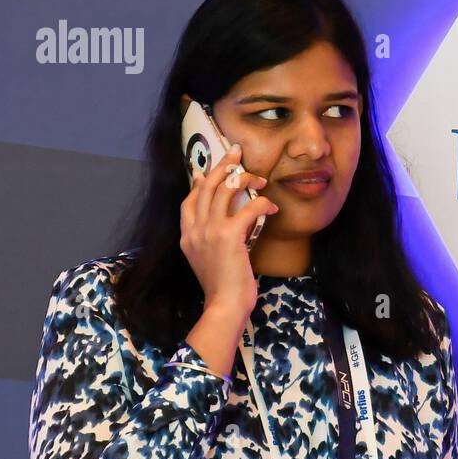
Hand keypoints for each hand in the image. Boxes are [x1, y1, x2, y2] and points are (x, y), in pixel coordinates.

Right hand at [179, 143, 277, 318]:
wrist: (224, 306)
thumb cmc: (222, 288)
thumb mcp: (207, 260)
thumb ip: (208, 239)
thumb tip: (219, 222)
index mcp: (186, 236)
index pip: (189, 200)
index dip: (200, 182)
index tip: (207, 170)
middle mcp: (194, 230)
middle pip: (206, 186)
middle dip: (222, 165)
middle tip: (236, 152)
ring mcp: (209, 231)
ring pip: (225, 189)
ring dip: (245, 178)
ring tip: (260, 178)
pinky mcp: (229, 235)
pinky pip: (248, 207)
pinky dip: (262, 203)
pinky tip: (271, 207)